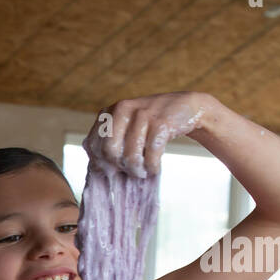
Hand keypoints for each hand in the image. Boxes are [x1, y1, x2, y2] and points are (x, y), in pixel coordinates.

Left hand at [82, 92, 214, 177]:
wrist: (186, 108)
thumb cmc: (150, 125)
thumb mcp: (124, 128)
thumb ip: (107, 142)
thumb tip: (96, 168)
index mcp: (108, 112)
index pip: (92, 146)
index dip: (102, 163)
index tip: (115, 168)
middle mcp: (122, 109)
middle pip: (109, 151)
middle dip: (120, 167)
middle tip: (131, 171)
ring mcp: (142, 114)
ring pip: (130, 156)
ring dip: (138, 171)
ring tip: (143, 171)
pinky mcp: (161, 123)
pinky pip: (151, 156)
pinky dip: (152, 168)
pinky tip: (154, 168)